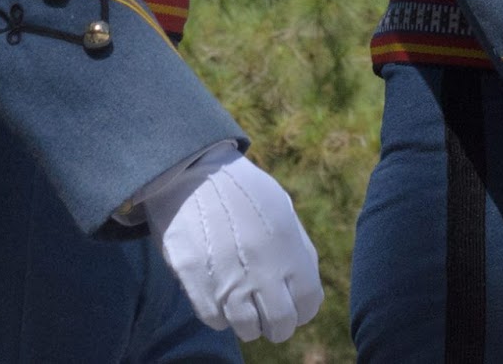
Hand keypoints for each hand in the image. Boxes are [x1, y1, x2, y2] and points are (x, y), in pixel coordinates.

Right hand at [142, 143, 323, 342]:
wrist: (194, 172)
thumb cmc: (242, 190)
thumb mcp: (282, 209)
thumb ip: (298, 250)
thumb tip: (306, 290)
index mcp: (289, 250)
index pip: (308, 304)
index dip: (302, 309)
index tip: (293, 304)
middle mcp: (263, 271)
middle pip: (281, 325)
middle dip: (278, 324)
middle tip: (268, 312)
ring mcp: (229, 282)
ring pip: (248, 330)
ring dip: (249, 323)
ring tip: (243, 304)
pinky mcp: (197, 285)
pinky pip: (216, 321)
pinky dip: (220, 314)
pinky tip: (221, 294)